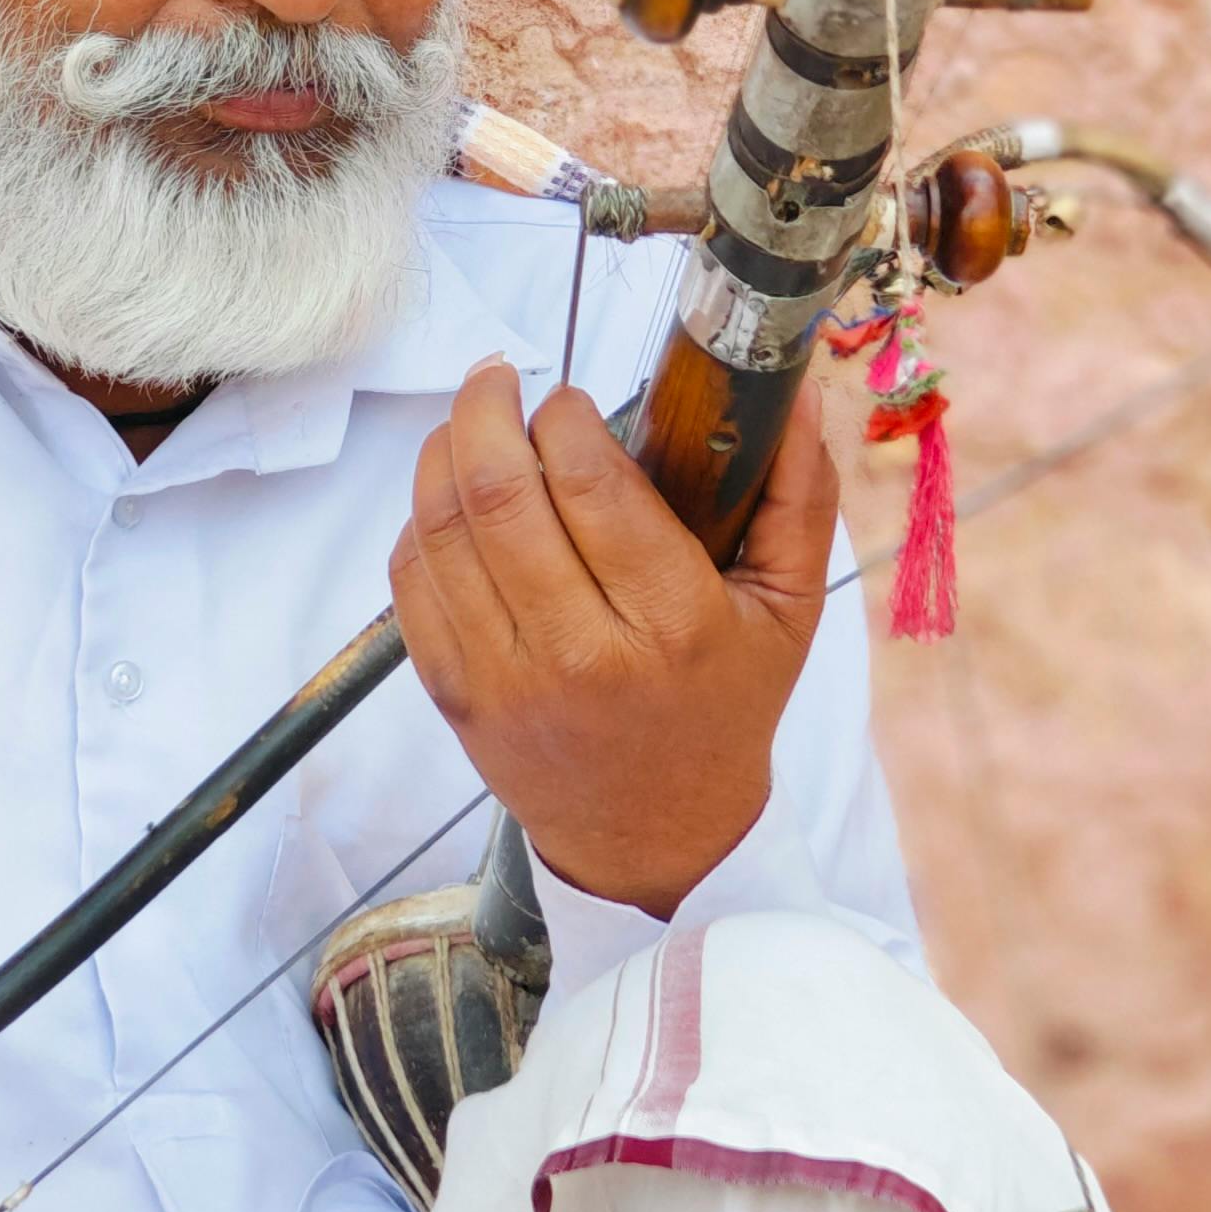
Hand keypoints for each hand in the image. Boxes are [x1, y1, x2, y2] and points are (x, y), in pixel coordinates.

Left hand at [387, 363, 836, 917]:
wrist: (654, 834)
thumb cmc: (726, 705)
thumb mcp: (791, 608)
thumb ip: (799, 494)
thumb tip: (794, 389)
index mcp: (672, 624)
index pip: (592, 486)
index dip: (566, 417)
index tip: (569, 397)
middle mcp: (579, 653)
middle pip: (499, 495)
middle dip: (486, 410)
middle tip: (498, 377)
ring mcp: (504, 678)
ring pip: (442, 529)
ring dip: (443, 452)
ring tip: (470, 422)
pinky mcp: (453, 695)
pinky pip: (412, 580)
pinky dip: (420, 521)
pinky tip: (450, 496)